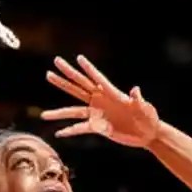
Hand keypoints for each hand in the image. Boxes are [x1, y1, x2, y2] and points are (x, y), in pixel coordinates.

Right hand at [42, 55, 160, 147]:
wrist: (147, 132)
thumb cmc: (148, 117)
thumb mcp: (144, 107)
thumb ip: (137, 99)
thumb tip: (135, 90)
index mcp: (112, 93)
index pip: (97, 78)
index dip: (89, 68)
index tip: (78, 58)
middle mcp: (101, 101)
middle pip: (79, 87)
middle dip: (65, 77)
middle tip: (53, 66)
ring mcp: (97, 113)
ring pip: (74, 111)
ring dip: (59, 113)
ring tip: (43, 115)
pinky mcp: (99, 127)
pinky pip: (81, 128)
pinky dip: (70, 131)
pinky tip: (58, 133)